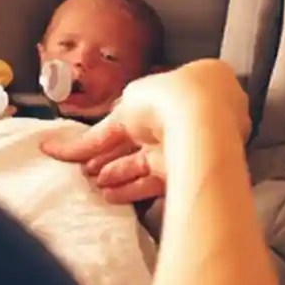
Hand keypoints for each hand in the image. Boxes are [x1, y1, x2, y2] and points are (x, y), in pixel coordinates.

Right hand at [42, 60, 249, 202]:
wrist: (200, 127)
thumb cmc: (174, 98)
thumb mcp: (129, 97)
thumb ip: (113, 116)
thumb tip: (98, 128)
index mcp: (176, 89)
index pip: (138, 109)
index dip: (112, 124)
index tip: (92, 137)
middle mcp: (183, 118)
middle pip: (136, 140)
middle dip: (107, 154)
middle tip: (84, 164)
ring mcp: (184, 147)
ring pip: (141, 163)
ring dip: (114, 173)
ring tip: (91, 181)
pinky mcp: (181, 173)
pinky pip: (150, 182)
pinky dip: (128, 188)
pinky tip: (109, 194)